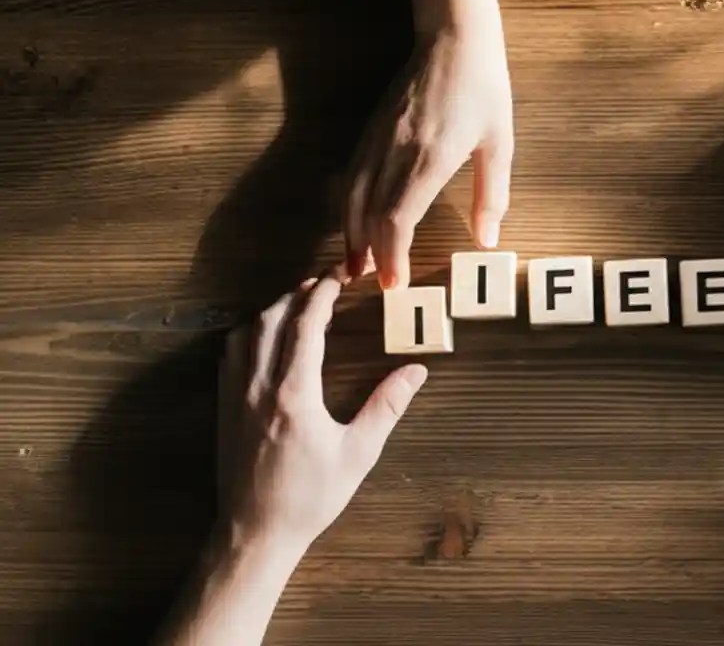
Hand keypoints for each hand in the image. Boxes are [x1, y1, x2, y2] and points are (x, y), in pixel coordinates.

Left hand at [217, 273, 428, 548]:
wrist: (256, 531)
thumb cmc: (310, 497)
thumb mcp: (359, 453)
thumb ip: (387, 407)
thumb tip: (416, 372)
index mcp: (294, 394)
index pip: (306, 325)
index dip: (322, 294)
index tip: (338, 277)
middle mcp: (258, 386)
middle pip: (271, 319)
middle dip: (297, 294)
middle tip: (322, 284)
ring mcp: (234, 396)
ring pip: (246, 333)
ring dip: (271, 310)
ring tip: (296, 304)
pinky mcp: (223, 408)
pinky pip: (230, 355)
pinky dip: (249, 333)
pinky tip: (265, 338)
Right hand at [345, 28, 513, 289]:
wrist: (453, 36)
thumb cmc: (483, 88)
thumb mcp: (499, 143)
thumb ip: (491, 196)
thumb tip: (487, 241)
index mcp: (429, 158)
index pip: (397, 219)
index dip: (393, 255)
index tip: (394, 283)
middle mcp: (396, 151)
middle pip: (370, 215)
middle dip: (370, 254)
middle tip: (376, 283)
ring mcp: (378, 138)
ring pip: (353, 196)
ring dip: (353, 233)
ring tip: (358, 263)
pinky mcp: (371, 128)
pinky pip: (352, 175)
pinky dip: (350, 205)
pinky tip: (355, 222)